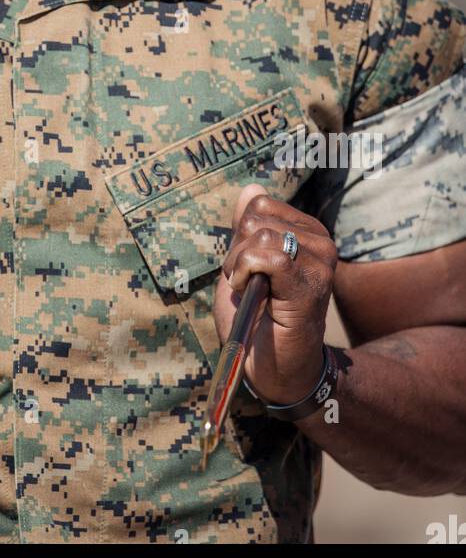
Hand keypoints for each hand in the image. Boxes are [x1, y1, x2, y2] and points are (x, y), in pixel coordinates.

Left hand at [212, 183, 337, 403]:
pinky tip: (250, 294)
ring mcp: (320, 263)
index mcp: (307, 232)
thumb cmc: (257, 319)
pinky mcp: (310, 286)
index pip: (259, 203)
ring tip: (252, 292)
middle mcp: (321, 242)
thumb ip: (247, 228)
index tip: (245, 267)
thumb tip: (250, 188)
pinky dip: (245, 272)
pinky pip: (267, 256)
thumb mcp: (244, 264)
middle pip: (256, 215)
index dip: (240, 234)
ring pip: (260, 234)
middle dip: (237, 250)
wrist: (274, 369)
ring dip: (239, 265)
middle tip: (247, 283)